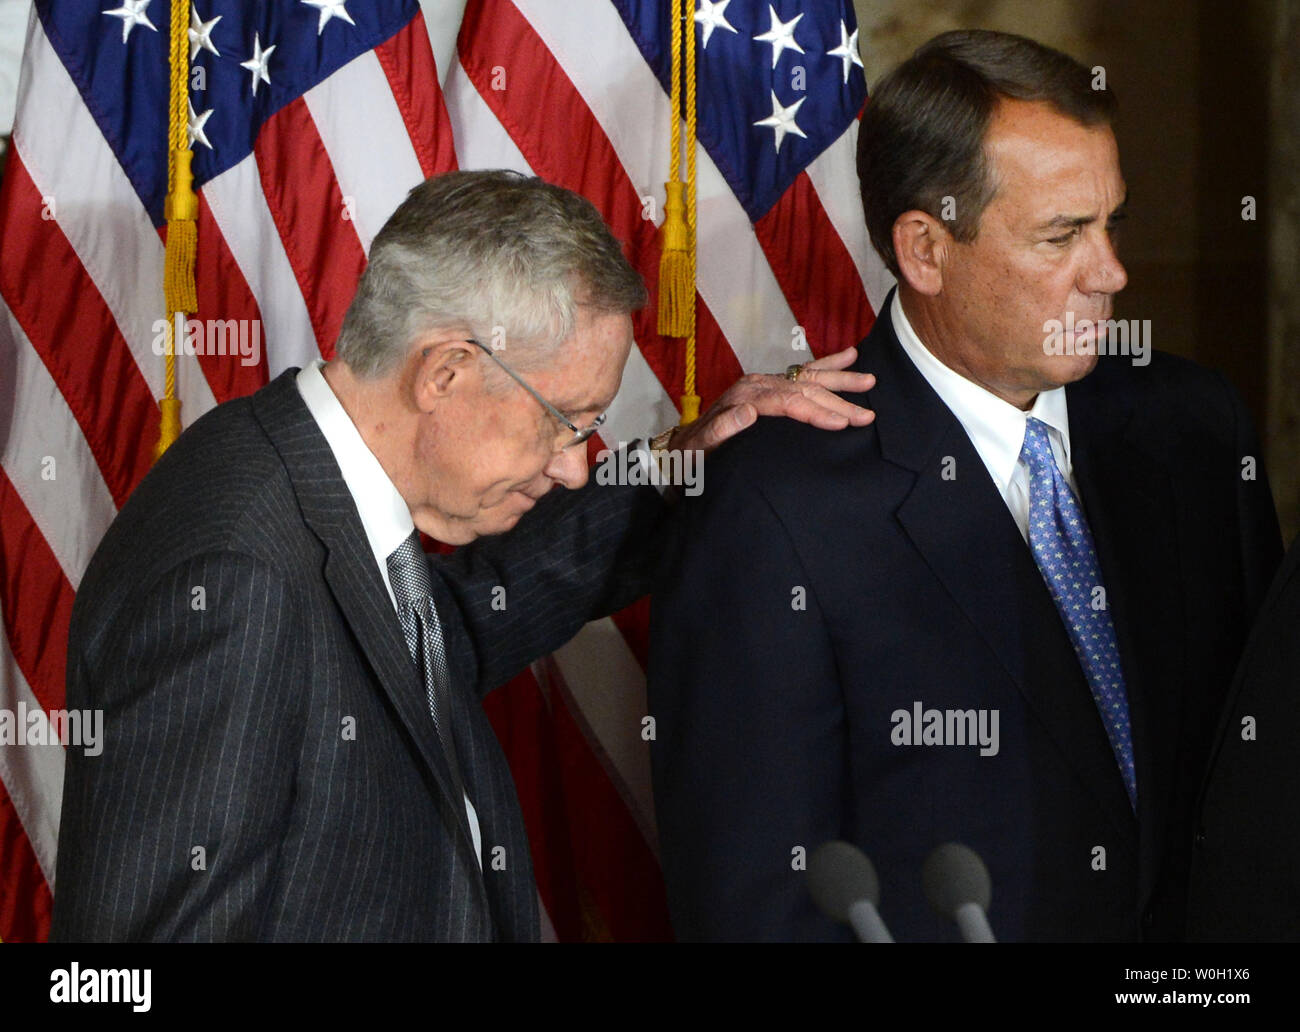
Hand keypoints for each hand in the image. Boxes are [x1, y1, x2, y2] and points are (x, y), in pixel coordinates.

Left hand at [668, 346, 874, 456]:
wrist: (681, 449)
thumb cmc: (694, 453)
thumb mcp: (701, 447)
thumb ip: (722, 429)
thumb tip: (748, 413)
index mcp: (744, 398)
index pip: (788, 402)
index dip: (816, 411)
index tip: (841, 422)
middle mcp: (756, 386)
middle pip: (804, 389)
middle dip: (838, 401)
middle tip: (866, 415)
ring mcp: (764, 384)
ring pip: (808, 377)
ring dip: (840, 380)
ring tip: (869, 380)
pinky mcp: (768, 387)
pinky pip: (802, 372)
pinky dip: (826, 364)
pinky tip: (849, 355)